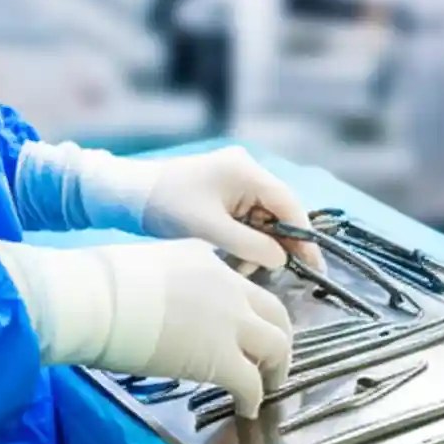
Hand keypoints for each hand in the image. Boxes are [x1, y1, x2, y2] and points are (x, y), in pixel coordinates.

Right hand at [0, 238, 291, 417]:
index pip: (244, 287)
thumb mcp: (149, 268)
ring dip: (274, 370)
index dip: (250, 312)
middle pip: (275, 313)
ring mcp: (229, 323)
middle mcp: (229, 288)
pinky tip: (246, 409)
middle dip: (278, 338)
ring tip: (267, 388)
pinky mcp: (220, 359)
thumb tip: (165, 306)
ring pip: (276, 346)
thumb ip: (171, 284)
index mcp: (207, 262)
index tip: (246, 330)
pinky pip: (251, 383)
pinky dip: (253, 399)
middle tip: (271, 360)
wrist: (91, 300)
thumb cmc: (100, 284)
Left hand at [141, 147, 325, 270]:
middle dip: (280, 243)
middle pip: (279, 210)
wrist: (129, 194)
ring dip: (262, 244)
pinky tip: (238, 258)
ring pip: (264, 217)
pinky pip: (249, 217)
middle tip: (287, 273)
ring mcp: (236, 181)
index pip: (288, 204)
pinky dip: (248, 239)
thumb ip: (250, 245)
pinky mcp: (225, 192)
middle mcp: (246, 171)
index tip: (314, 264)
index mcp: (246, 171)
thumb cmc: (167, 206)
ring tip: (247, 268)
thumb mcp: (210, 229)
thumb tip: (282, 258)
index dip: (303, 235)